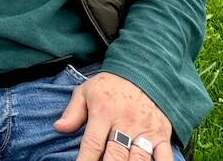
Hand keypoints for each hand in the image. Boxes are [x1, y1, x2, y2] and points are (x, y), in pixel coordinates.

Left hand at [54, 71, 174, 159]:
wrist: (143, 72)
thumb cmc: (110, 86)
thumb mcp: (86, 91)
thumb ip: (72, 112)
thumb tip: (58, 127)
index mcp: (104, 112)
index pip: (93, 143)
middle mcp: (125, 122)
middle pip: (116, 154)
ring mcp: (145, 129)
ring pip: (139, 159)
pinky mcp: (161, 133)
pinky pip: (164, 155)